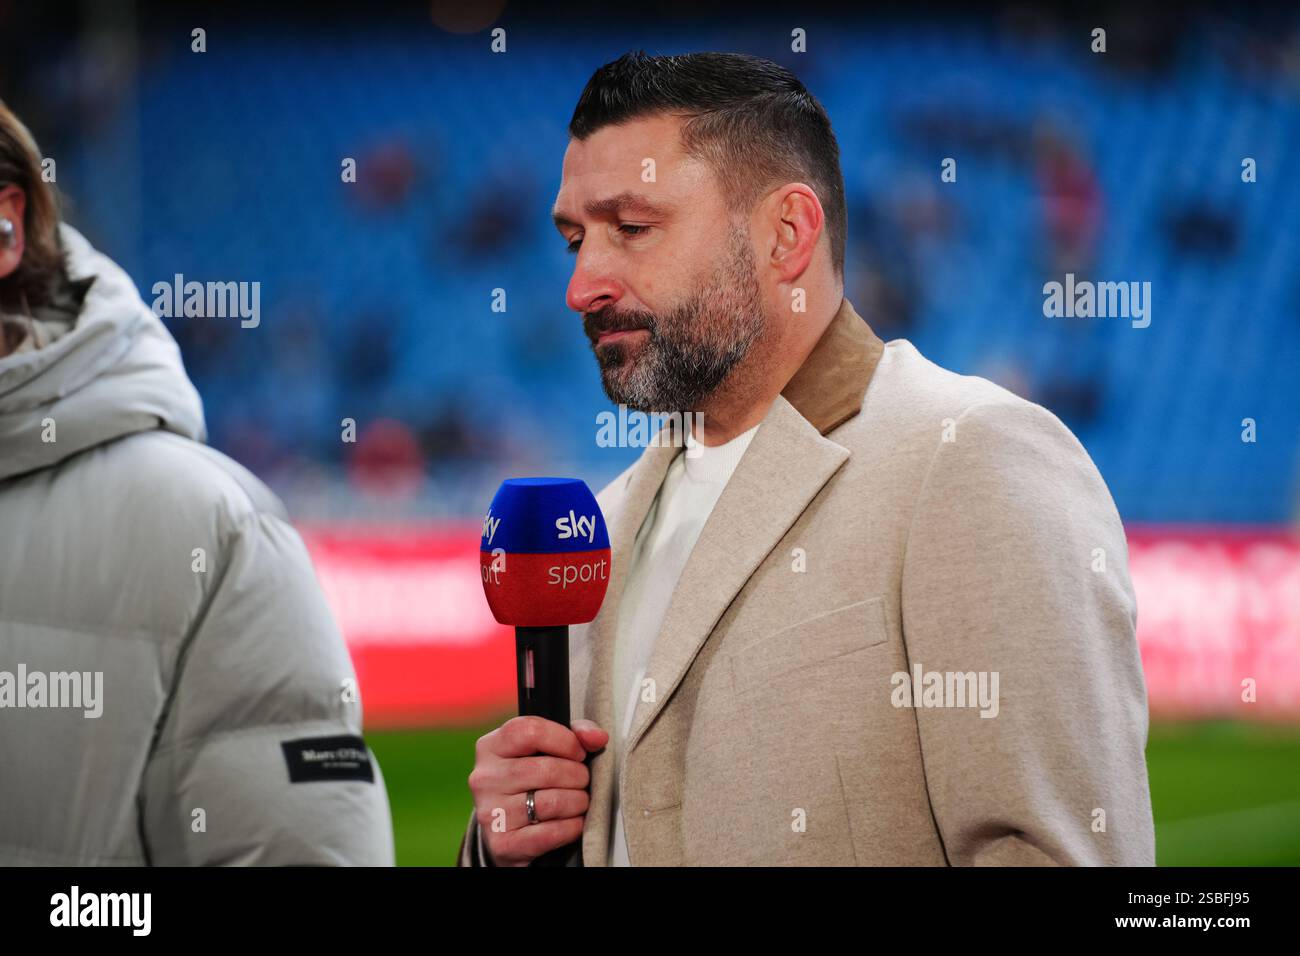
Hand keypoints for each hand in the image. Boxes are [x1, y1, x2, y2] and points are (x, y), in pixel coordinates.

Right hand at [468, 715, 608, 865]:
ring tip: (579, 801)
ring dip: (578, 802)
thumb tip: (597, 737)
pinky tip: (573, 823)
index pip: (531, 731)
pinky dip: (571, 827)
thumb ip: (574, 734)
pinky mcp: (502, 843)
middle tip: (583, 781)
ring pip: (552, 802)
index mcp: (491, 747)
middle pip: (546, 769)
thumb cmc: (532, 782)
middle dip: (577, 775)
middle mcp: (485, 778)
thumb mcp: (544, 750)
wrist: (509, 832)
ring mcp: (490, 813)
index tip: (579, 753)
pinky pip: (551, 833)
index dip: (565, 740)